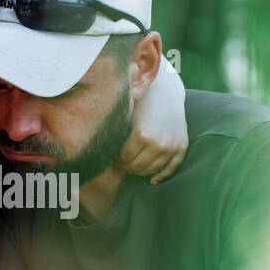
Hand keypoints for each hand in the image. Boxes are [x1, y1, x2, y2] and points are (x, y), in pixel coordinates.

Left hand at [120, 57, 186, 183]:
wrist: (166, 90)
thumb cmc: (140, 100)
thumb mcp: (124, 112)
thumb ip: (112, 130)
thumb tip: (88, 139)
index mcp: (141, 134)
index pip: (123, 159)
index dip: (117, 158)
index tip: (114, 154)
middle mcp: (157, 143)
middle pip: (137, 167)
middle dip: (127, 166)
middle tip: (122, 161)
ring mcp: (170, 146)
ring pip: (152, 170)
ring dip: (141, 171)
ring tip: (134, 164)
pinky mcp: (181, 147)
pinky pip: (171, 168)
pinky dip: (161, 176)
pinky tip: (152, 180)